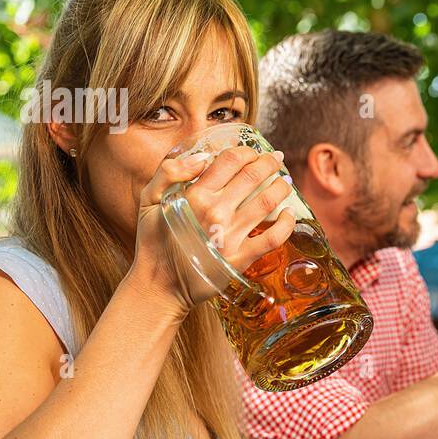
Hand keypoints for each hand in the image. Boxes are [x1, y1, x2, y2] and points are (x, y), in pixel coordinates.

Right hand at [127, 145, 295, 315]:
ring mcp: (231, 236)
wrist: (158, 286)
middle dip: (269, 162)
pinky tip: (289, 214)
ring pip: (268, 201)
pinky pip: (273, 238)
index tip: (253, 152)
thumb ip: (168, 172)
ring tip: (285, 182)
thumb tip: (202, 158)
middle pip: (254, 176)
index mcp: (195, 195)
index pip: (230, 161)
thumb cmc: (154, 243)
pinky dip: (287, 223)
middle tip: (276, 159)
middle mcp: (216, 212)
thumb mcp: (148, 200)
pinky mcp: (241, 259)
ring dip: (282, 186)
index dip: (246, 152)